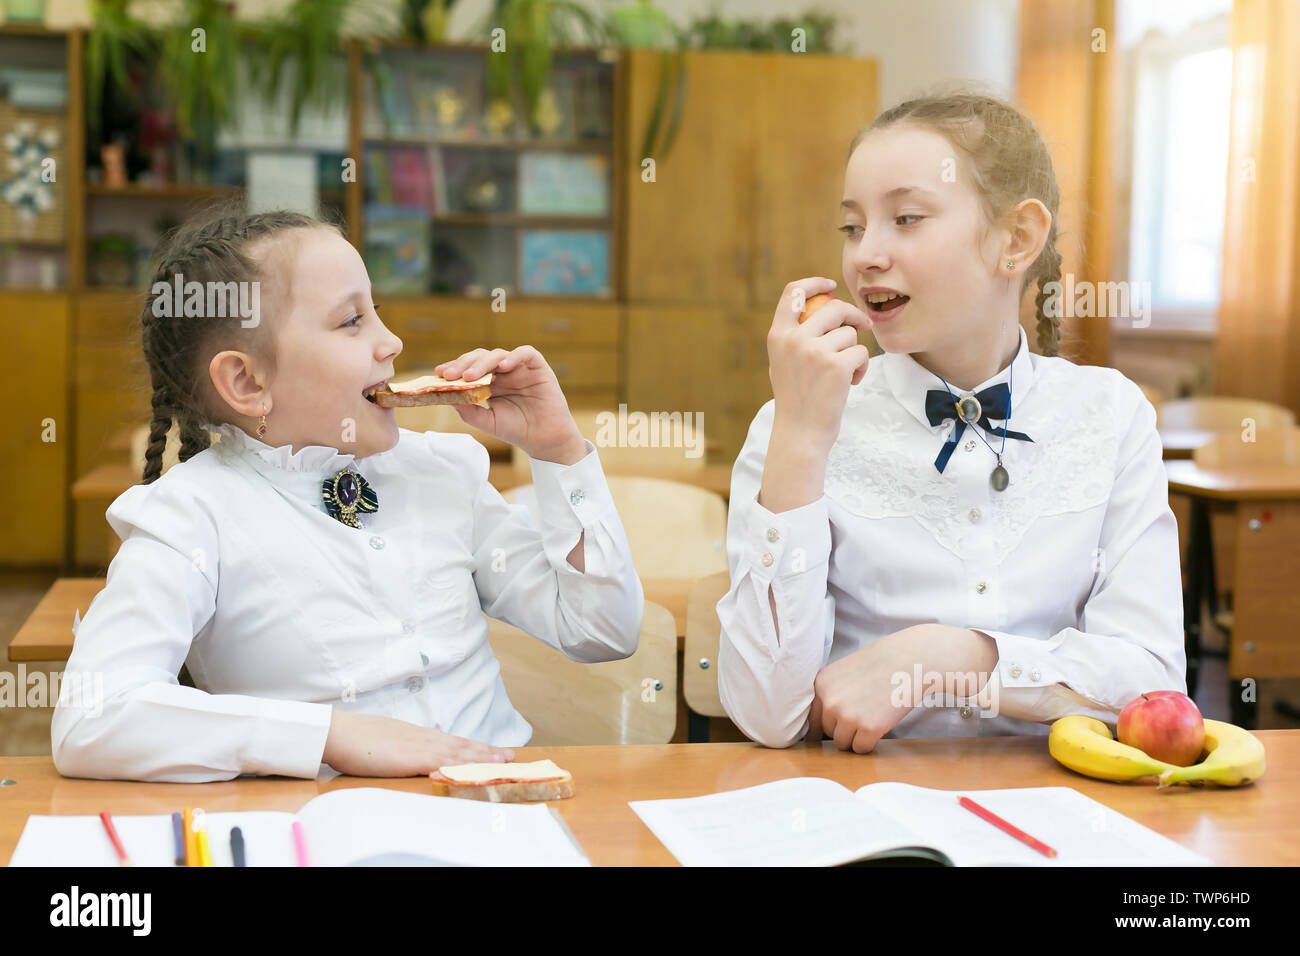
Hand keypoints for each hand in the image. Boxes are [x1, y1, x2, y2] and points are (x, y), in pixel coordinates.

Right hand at [322, 710, 514, 776]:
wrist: (338, 731)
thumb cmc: (356, 738)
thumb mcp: (385, 742)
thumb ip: (402, 748)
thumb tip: (410, 754)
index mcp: (418, 736)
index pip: (453, 742)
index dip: (475, 747)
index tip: (494, 750)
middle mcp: (424, 738)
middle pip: (462, 746)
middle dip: (487, 752)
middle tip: (511, 757)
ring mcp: (419, 747)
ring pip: (458, 754)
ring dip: (482, 759)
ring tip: (503, 763)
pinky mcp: (411, 758)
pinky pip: (441, 765)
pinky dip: (460, 769)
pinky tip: (474, 773)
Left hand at [435, 345, 586, 463]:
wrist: (545, 440)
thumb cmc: (517, 430)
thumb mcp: (487, 421)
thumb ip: (468, 410)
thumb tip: (446, 396)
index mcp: (490, 382)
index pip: (469, 368)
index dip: (454, 368)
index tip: (438, 374)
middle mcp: (503, 372)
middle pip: (480, 358)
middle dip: (463, 364)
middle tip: (450, 375)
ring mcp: (520, 368)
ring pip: (498, 354)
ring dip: (482, 363)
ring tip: (470, 376)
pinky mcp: (538, 366)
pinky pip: (526, 353)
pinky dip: (514, 356)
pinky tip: (502, 366)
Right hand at [767, 277, 872, 452]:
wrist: (800, 433)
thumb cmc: (796, 399)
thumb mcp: (783, 362)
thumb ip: (795, 335)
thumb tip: (822, 305)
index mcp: (777, 336)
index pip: (794, 292)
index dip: (815, 282)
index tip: (831, 285)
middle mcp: (794, 340)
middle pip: (833, 307)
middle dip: (853, 316)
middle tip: (862, 326)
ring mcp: (815, 352)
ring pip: (850, 333)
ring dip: (854, 351)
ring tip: (844, 373)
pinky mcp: (837, 365)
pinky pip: (861, 352)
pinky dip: (861, 367)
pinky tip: (850, 383)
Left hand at [808, 630, 916, 752]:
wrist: (908, 660)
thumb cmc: (878, 665)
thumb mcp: (842, 672)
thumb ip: (829, 694)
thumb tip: (818, 724)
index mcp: (820, 685)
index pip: (811, 718)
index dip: (822, 727)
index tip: (827, 734)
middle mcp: (829, 702)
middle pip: (828, 732)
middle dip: (843, 729)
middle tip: (862, 715)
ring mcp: (848, 716)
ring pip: (842, 744)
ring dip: (855, 738)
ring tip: (870, 719)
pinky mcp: (868, 728)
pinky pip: (860, 749)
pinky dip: (869, 743)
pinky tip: (878, 727)